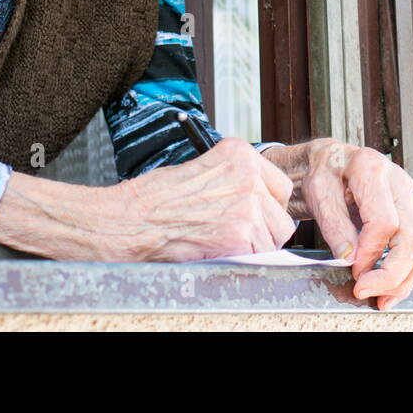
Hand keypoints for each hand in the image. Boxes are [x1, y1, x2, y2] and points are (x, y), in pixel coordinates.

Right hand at [0, 138, 295, 261]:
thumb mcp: (201, 166)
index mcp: (239, 154)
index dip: (268, 203)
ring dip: (255, 245)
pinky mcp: (239, 235)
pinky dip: (243, 258)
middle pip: (282, 213)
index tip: (257, 211)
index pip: (280, 185)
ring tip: (223, 241)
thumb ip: (235, 178)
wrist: (130, 220)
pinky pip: (260, 255)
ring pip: (275, 237)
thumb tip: (260, 196)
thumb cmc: (156, 197)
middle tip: (238, 232)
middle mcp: (248, 176)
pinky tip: (218, 250)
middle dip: (265, 227)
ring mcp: (247, 206)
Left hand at [262, 140, 412, 309]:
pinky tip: (390, 288)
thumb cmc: (324, 173)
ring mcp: (412, 199)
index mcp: (373, 170)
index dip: (370, 252)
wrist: (334, 161)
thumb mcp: (318, 191)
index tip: (353, 271)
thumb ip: (333, 223)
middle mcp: (400, 183)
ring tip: (380, 299)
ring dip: (404, 279)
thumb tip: (349, 257)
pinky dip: (409, 273)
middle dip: (391, 273)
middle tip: (364, 290)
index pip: (384, 221)